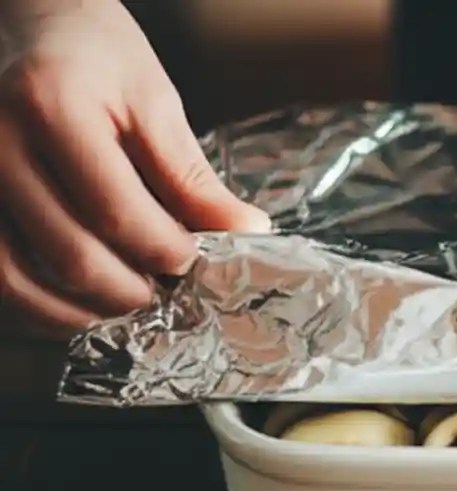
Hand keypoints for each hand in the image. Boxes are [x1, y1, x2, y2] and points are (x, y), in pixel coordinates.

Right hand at [0, 0, 268, 337]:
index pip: (117, 212)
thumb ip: (193, 176)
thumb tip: (246, 231)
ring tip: (125, 301)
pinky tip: (76, 303)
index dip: (165, 252)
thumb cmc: (94, 55)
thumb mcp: (154, 102)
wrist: (30, 24)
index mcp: (51, 106)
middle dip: (130, 289)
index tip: (192, 259)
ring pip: (16, 279)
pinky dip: (35, 303)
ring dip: (80, 309)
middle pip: (69, 254)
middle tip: (163, 290)